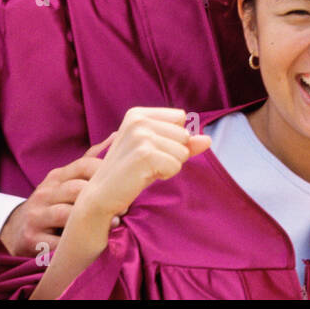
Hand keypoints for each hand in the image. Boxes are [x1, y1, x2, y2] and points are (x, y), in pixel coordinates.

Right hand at [0, 133, 114, 256]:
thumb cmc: (52, 202)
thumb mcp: (66, 180)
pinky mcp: (30, 238)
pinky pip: (55, 241)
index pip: (83, 165)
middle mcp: (44, 193)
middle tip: (126, 207)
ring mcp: (35, 215)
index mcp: (57, 177)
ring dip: (91, 221)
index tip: (128, 184)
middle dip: (102, 198)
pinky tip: (92, 244)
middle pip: (76, 189)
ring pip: (65, 214)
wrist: (17, 231)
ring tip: (115, 224)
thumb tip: (117, 135)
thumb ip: (90, 160)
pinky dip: (74, 243)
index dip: (106, 172)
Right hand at [76, 107, 210, 223]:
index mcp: (138, 113)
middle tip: (147, 163)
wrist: (102, 195)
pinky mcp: (145, 154)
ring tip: (145, 169)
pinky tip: (144, 177)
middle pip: (184, 134)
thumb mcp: (157, 151)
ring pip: (182, 151)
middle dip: (172, 153)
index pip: (180, 118)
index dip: (173, 138)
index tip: (150, 150)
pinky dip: (165, 175)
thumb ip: (184, 142)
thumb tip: (208, 140)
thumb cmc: (131, 172)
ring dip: (168, 165)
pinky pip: (176, 166)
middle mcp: (138, 120)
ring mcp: (141, 136)